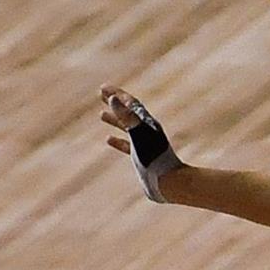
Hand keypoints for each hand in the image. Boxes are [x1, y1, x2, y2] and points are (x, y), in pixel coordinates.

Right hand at [98, 85, 183, 201]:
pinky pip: (127, 146)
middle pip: (129, 113)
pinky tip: (108, 139)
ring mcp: (144, 145)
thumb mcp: (138, 133)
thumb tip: (113, 98)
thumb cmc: (154, 157)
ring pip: (127, 129)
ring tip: (101, 115)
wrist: (168, 181)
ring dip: (115, 120)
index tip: (102, 88)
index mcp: (147, 123)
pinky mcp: (141, 158)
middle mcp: (146, 131)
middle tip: (101, 95)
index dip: (117, 95)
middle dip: (115, 103)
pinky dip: (117, 141)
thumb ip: (126, 116)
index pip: (131, 104)